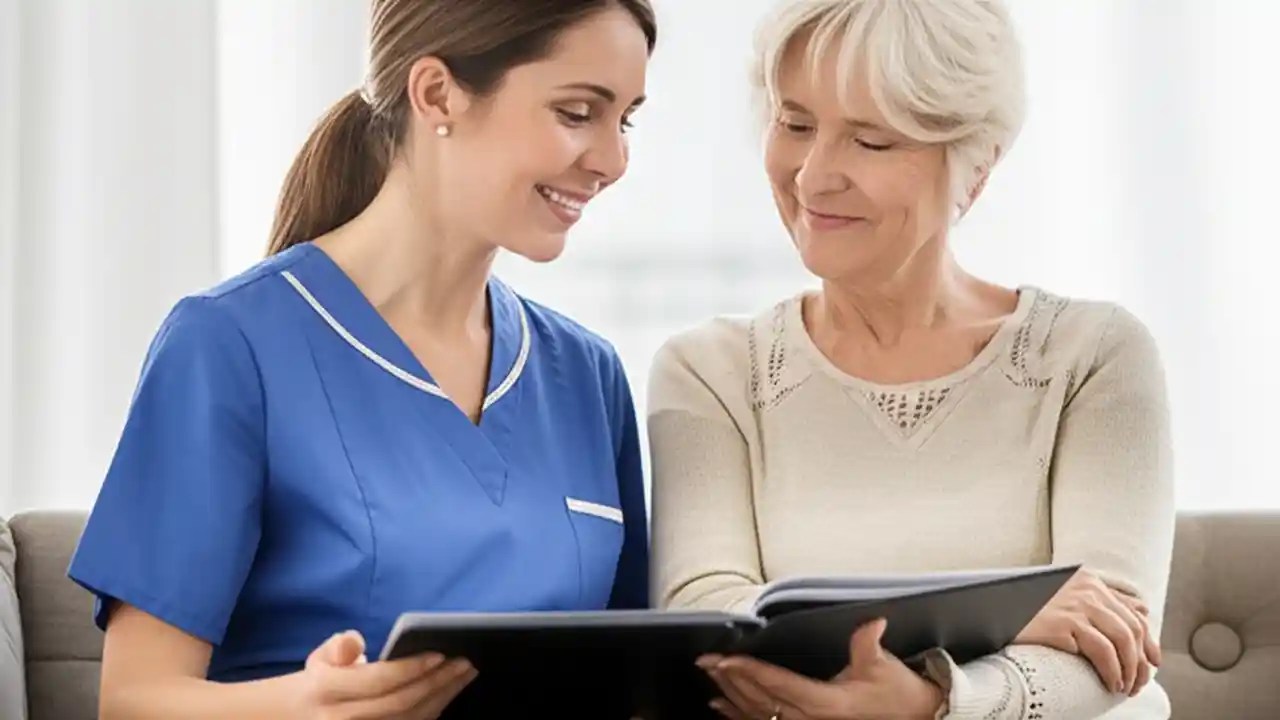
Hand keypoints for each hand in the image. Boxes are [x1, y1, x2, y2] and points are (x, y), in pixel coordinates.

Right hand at [288, 629, 476, 719]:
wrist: (299, 719)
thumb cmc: (319, 683)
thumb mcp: (320, 658)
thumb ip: (340, 647)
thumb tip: (355, 641)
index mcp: (327, 689)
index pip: (378, 680)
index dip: (411, 669)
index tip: (440, 655)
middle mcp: (342, 718)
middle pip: (400, 703)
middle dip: (437, 682)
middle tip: (464, 663)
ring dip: (442, 698)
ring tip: (464, 676)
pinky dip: (432, 713)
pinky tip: (448, 696)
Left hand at [698, 619, 944, 719]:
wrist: (912, 718)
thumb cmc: (896, 693)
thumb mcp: (882, 666)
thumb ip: (869, 644)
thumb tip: (873, 624)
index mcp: (828, 704)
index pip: (779, 685)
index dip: (750, 671)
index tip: (727, 659)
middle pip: (761, 701)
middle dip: (731, 679)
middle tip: (707, 662)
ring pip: (759, 715)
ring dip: (731, 695)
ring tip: (711, 677)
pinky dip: (738, 715)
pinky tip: (720, 706)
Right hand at [1014, 569, 1159, 695]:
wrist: (992, 609)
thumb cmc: (1029, 606)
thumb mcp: (1067, 594)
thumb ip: (1102, 598)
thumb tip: (1143, 609)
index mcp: (1090, 581)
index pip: (1134, 614)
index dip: (1149, 642)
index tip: (1153, 663)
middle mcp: (1087, 590)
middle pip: (1132, 630)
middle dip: (1141, 663)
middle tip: (1137, 684)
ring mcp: (1076, 607)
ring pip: (1122, 642)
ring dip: (1129, 671)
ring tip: (1123, 688)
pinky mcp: (1063, 625)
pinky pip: (1102, 653)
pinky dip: (1112, 672)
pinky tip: (1109, 683)